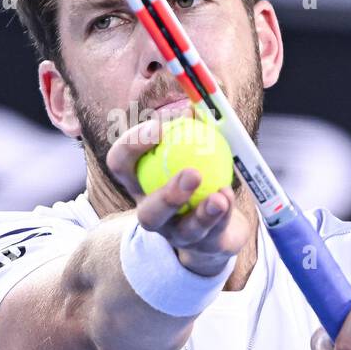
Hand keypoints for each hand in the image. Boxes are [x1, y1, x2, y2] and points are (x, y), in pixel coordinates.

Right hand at [105, 104, 250, 275]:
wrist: (214, 227)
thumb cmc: (197, 176)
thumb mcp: (189, 149)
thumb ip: (191, 128)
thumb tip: (197, 102)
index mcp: (141, 184)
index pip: (121, 164)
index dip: (133, 145)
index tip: (160, 127)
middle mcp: (154, 213)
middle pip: (149, 213)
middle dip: (169, 195)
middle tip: (193, 173)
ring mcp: (179, 235)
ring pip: (185, 231)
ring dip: (204, 213)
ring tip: (221, 196)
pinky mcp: (206, 247)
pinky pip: (216, 234)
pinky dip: (226, 214)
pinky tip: (230, 198)